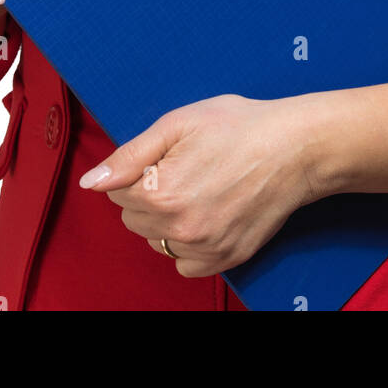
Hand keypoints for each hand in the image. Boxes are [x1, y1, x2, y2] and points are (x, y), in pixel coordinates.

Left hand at [78, 94, 318, 277]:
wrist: (295, 147)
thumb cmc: (238, 126)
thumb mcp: (177, 124)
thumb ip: (129, 156)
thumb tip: (92, 182)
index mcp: (161, 193)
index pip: (116, 191)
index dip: (137, 168)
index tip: (165, 155)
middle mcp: (180, 228)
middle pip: (133, 218)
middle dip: (146, 194)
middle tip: (182, 167)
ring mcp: (205, 248)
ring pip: (157, 241)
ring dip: (165, 219)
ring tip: (197, 187)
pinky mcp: (226, 259)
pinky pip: (184, 263)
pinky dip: (187, 243)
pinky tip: (206, 213)